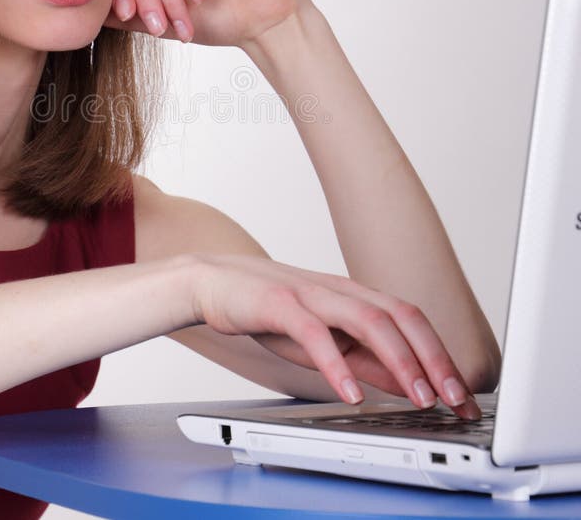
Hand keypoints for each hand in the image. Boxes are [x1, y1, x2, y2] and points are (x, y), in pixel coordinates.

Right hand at [191, 253, 481, 418]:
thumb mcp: (325, 339)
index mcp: (354, 296)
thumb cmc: (269, 310)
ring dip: (399, 358)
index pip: (410, 321)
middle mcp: (339, 290)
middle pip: (399, 315)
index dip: (440, 355)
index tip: (463, 393)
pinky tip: (350, 392)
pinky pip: (313, 332)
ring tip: (418, 396)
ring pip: (367, 319)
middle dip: (432, 357)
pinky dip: (336, 363)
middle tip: (454, 396)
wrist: (213, 282)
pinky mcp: (279, 304)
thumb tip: (407, 383)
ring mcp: (310, 294)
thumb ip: (364, 359)